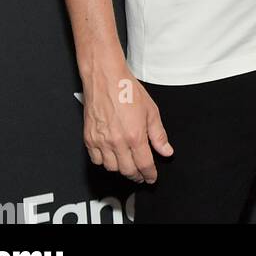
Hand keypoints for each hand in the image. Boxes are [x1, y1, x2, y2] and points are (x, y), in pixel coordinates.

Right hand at [81, 67, 173, 182]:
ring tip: (128, 164)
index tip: (152, 177)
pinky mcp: (89, 139)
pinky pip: (96, 160)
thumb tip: (166, 151)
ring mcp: (101, 142)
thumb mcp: (151, 110)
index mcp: (135, 135)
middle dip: (137, 175)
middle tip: (141, 174)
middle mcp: (117, 142)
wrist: (105, 78)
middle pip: (128, 170)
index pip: (144, 165)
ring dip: (121, 169)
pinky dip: (104, 162)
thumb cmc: (127, 89)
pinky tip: (111, 156)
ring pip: (112, 168)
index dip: (149, 174)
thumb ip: (158, 134)